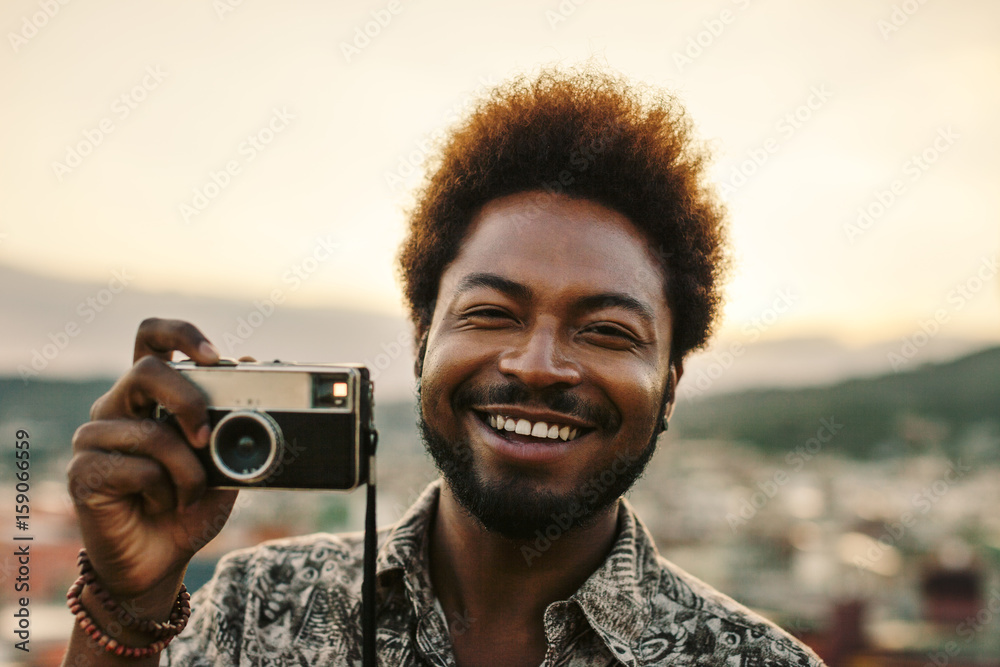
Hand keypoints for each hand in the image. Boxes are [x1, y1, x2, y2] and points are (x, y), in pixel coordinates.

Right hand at [67, 318, 237, 602]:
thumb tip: (248, 362)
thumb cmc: (191, 508)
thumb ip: (235, 419)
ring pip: (152, 432)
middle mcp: (118, 408)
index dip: (180, 334)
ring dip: (187, 471)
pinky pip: (138, 468)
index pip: (152, 339)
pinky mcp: (84, 472)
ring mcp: (95, 439)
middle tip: (208, 437)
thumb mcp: (226, 464)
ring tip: (189, 494)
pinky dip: (165, 491)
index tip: (214, 356)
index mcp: (151, 396)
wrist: (163, 561)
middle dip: (188, 400)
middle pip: (145, 370)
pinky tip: (161, 505)